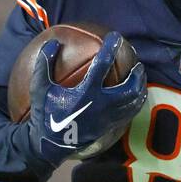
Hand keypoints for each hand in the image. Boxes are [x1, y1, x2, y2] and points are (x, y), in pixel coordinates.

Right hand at [29, 32, 146, 166]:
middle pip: (130, 87)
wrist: (51, 144)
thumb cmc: (45, 114)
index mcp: (86, 93)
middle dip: (137, 73)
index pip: (102, 65)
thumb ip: (45, 64)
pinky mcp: (110, 127)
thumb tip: (53, 42)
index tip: (115, 36)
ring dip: (140, 86)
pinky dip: (136, 102)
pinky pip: (130, 113)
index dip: (110, 48)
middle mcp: (102, 105)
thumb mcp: (40, 88)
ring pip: (134, 101)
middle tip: (138, 63)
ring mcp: (108, 118)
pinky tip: (136, 95)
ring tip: (140, 76)